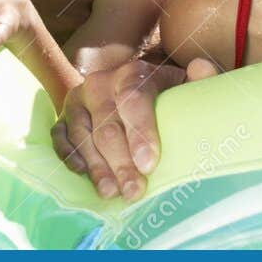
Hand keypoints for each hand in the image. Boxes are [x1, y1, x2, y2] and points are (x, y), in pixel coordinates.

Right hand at [53, 57, 218, 200]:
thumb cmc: (165, 94)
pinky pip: (60, 137)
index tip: (149, 164)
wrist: (135, 86)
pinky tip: (83, 174)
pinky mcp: (64, 116)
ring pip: (83, 135)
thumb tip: (201, 68)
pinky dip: (70, 156)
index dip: (141, 132)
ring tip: (111, 192)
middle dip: (121, 162)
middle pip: (108, 126)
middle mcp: (102, 83)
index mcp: (133, 72)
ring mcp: (79, 99)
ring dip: (97, 166)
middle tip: (134, 191)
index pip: (134, 99)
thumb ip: (198, 79)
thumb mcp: (185, 85)